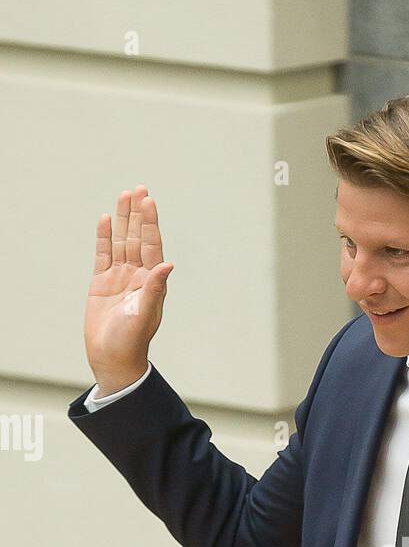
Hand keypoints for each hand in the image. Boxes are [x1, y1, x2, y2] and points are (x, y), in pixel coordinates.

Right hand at [85, 185, 172, 393]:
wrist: (113, 358)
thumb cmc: (132, 341)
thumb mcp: (144, 314)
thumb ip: (154, 288)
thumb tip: (167, 264)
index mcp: (152, 282)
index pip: (151, 245)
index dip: (150, 223)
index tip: (149, 201)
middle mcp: (138, 276)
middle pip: (137, 238)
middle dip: (138, 214)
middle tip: (139, 189)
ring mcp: (120, 277)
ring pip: (121, 242)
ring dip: (123, 220)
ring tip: (124, 195)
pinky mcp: (102, 283)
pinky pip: (103, 254)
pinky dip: (104, 237)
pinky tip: (105, 220)